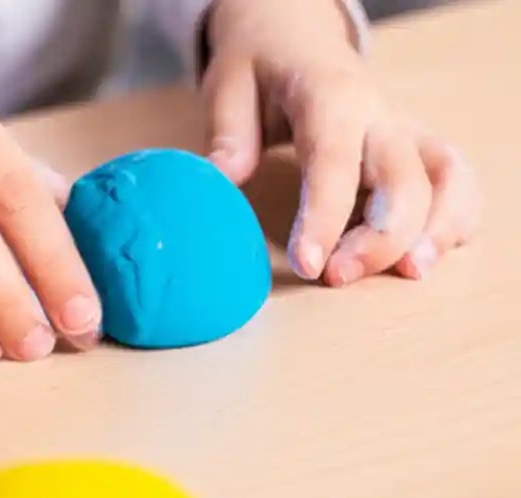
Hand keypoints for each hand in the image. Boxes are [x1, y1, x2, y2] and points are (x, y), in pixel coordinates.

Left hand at [202, 0, 480, 285]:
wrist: (295, 38)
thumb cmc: (261, 66)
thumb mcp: (229, 83)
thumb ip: (228, 132)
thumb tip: (221, 179)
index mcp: (332, 97)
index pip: (336, 163)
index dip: (323, 219)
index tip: (307, 265)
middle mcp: (381, 115)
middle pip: (405, 180)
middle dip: (380, 239)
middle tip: (336, 278)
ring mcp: (407, 132)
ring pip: (448, 181)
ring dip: (435, 232)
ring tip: (408, 275)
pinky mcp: (419, 150)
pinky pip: (457, 185)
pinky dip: (454, 223)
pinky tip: (423, 258)